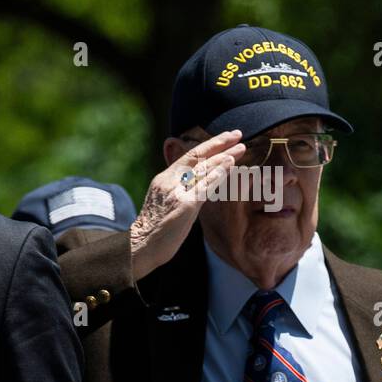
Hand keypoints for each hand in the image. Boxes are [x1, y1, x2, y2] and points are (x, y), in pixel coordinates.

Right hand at [130, 130, 244, 279]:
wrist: (140, 247)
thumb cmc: (154, 231)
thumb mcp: (164, 203)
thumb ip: (179, 191)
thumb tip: (198, 185)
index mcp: (163, 180)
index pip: (188, 157)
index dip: (208, 146)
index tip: (225, 138)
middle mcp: (169, 182)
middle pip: (196, 156)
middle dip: (218, 143)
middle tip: (237, 134)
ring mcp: (176, 193)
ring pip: (202, 169)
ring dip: (224, 157)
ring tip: (241, 148)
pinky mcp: (185, 205)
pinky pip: (205, 187)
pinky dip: (218, 174)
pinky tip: (230, 165)